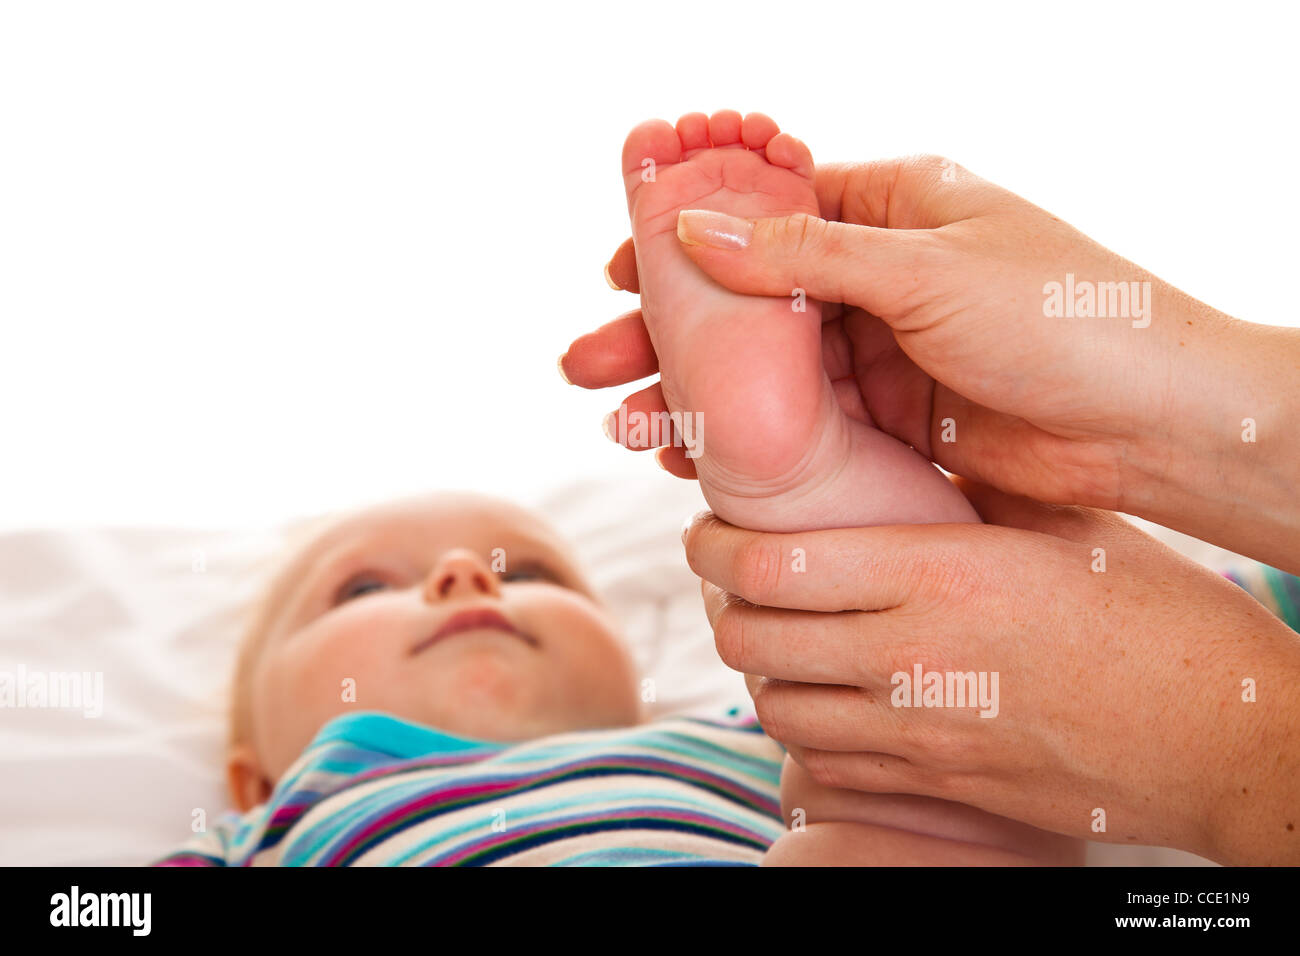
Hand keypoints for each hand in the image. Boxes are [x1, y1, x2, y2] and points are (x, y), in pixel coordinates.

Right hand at [564, 157, 1299, 572]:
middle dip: (663, 333)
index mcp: (892, 208)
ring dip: (689, 394)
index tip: (615, 275)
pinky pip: (795, 423)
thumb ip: (805, 256)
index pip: (762, 216)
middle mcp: (878, 273)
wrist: (1150, 425)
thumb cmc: (1063, 318)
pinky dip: (741, 439)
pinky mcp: (887, 415)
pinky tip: (688, 458)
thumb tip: (695, 230)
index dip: (682, 244)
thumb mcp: (925, 270)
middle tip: (585, 367)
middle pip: (744, 299)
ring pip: (759, 368)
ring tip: (625, 427)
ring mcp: (879, 348)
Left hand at [681, 479, 1299, 864]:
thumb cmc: (1161, 619)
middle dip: (719, 602)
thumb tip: (909, 457)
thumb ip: (974, 497)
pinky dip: (802, 724)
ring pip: (775, 705)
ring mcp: (918, 733)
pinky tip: (823, 694)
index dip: (714, 544)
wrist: (1224, 739)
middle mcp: (912, 657)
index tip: (710, 528)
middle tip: (731, 576)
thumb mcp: (1066, 530)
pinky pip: (823, 762)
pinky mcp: (935, 785)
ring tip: (774, 633)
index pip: (772, 564)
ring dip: (757, 665)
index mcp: (941, 574)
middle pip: (751, 636)